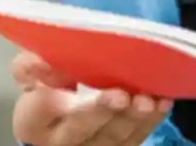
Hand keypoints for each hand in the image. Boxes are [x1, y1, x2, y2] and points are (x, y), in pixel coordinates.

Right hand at [11, 51, 172, 145]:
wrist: (73, 108)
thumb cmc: (57, 83)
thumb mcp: (41, 70)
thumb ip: (34, 64)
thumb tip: (39, 59)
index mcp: (34, 120)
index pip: (39, 110)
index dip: (50, 101)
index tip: (65, 88)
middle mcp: (61, 139)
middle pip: (79, 128)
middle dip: (100, 112)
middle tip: (119, 96)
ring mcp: (92, 145)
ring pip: (113, 136)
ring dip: (133, 116)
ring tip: (146, 100)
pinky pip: (138, 136)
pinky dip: (152, 118)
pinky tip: (162, 102)